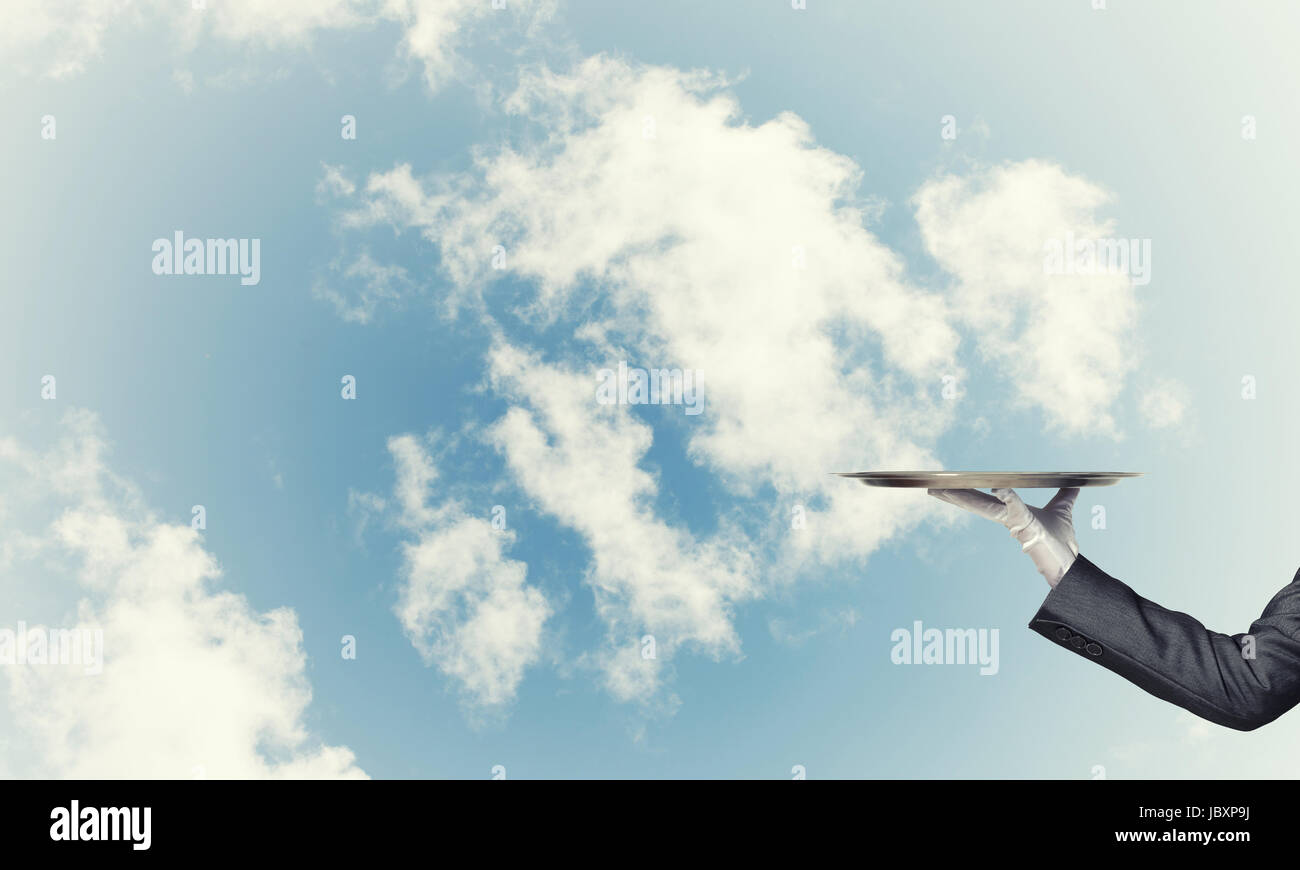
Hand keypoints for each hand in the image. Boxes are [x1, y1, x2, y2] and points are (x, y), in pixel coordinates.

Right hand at [928, 487, 1079, 586]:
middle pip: (976, 503)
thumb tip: (1074, 483)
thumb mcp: (1063, 510)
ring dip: (964, 498)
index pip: (984, 500)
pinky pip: (1016, 507)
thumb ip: (1065, 495)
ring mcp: (1015, 523)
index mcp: (1012, 514)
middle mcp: (1008, 519)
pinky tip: (999, 488)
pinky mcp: (1027, 526)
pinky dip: (1008, 497)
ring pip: (985, 507)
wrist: (1070, 565)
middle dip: (954, 496)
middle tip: (933, 488)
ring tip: (942, 490)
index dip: (967, 493)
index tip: (950, 486)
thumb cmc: (1063, 542)